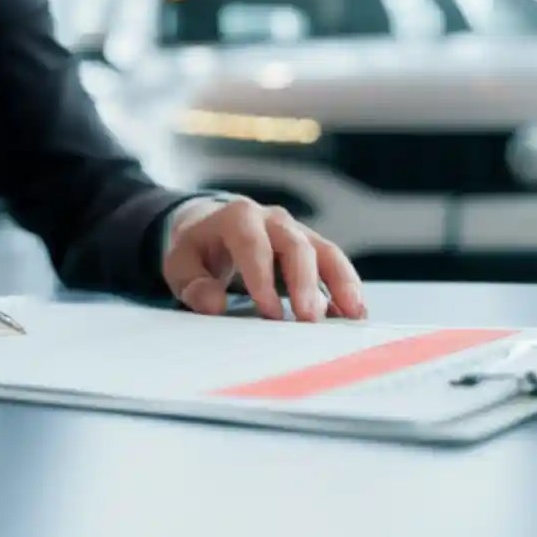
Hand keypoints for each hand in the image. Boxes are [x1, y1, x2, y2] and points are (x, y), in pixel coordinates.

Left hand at [162, 198, 365, 321]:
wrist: (211, 226)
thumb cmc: (197, 249)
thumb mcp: (181, 265)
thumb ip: (193, 285)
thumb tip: (214, 306)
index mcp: (237, 217)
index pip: (253, 245)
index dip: (262, 277)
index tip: (269, 312)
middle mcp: (272, 219)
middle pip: (295, 246)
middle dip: (305, 283)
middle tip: (309, 319)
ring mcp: (296, 231)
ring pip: (325, 251)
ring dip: (341, 282)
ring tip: (352, 315)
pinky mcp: (312, 247)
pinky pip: (334, 264)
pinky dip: (346, 288)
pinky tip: (355, 314)